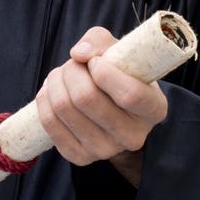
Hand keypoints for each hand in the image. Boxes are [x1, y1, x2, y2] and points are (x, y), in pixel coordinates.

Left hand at [36, 27, 167, 170]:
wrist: (111, 106)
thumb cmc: (118, 72)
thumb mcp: (118, 50)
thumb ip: (100, 42)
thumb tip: (78, 54)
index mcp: (154, 108)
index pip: (129, 95)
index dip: (104, 72)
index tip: (95, 61)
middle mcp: (134, 136)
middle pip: (87, 98)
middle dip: (72, 70)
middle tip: (74, 63)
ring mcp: (106, 150)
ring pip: (65, 108)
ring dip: (56, 81)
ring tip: (62, 74)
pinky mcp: (80, 157)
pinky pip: (50, 123)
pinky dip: (45, 99)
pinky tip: (53, 91)